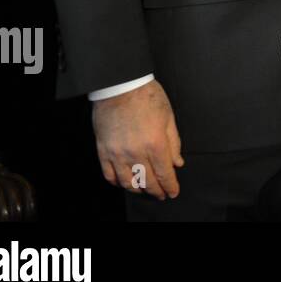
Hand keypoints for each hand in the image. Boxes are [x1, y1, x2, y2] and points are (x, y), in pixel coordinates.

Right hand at [92, 80, 183, 199]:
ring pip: (127, 181)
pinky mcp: (103, 150)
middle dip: (156, 191)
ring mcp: (117, 153)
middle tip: (161, 194)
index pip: (164, 173)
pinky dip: (117, 182)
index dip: (170, 186)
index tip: (173, 192)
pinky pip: (109, 174)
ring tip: (144, 189)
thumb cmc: (147, 97)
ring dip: (138, 189)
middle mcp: (136, 152)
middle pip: (147, 180)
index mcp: (156, 143)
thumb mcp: (169, 117)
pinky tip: (124, 181)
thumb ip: (174, 142)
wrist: (120, 86)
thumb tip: (177, 162)